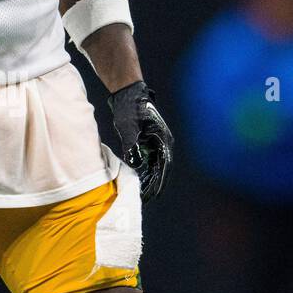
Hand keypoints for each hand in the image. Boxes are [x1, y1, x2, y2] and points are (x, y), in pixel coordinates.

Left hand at [107, 81, 173, 201]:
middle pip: (161, 168)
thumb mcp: (128, 128)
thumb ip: (132, 146)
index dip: (160, 181)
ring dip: (150, 179)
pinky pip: (149, 160)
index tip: (155, 195)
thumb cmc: (129, 108)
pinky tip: (138, 180)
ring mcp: (156, 142)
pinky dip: (145, 171)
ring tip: (143, 193)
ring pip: (156, 166)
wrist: (128, 93)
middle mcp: (163, 142)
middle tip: (146, 199)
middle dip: (155, 184)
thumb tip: (135, 164)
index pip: (165, 165)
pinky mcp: (148, 141)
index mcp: (162, 139)